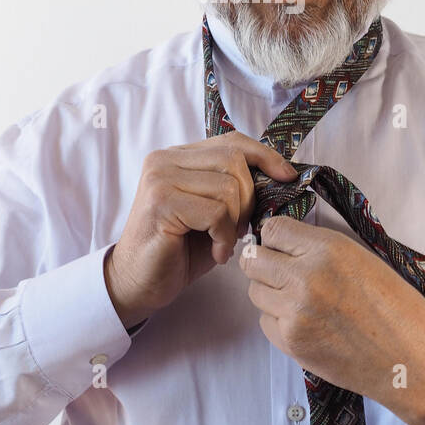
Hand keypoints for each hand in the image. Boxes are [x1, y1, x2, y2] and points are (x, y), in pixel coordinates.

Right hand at [105, 131, 298, 327]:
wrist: (138, 283)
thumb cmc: (179, 250)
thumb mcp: (212, 212)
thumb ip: (234, 187)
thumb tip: (279, 175)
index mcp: (178, 156)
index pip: (232, 142)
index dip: (264, 156)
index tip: (286, 177)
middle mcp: (165, 159)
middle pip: (234, 162)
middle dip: (248, 199)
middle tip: (237, 229)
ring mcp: (160, 178)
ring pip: (229, 187)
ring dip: (235, 223)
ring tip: (222, 242)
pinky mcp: (161, 202)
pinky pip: (216, 212)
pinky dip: (224, 237)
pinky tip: (216, 253)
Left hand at [240, 216, 424, 424]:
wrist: (411, 359)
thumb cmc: (395, 305)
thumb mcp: (360, 258)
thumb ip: (318, 248)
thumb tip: (281, 244)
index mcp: (327, 249)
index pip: (272, 230)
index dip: (276, 239)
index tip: (284, 247)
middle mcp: (305, 278)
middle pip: (252, 261)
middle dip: (264, 264)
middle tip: (283, 273)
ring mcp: (294, 313)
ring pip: (255, 292)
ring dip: (271, 293)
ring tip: (301, 301)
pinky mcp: (291, 343)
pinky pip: (266, 321)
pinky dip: (279, 320)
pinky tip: (307, 324)